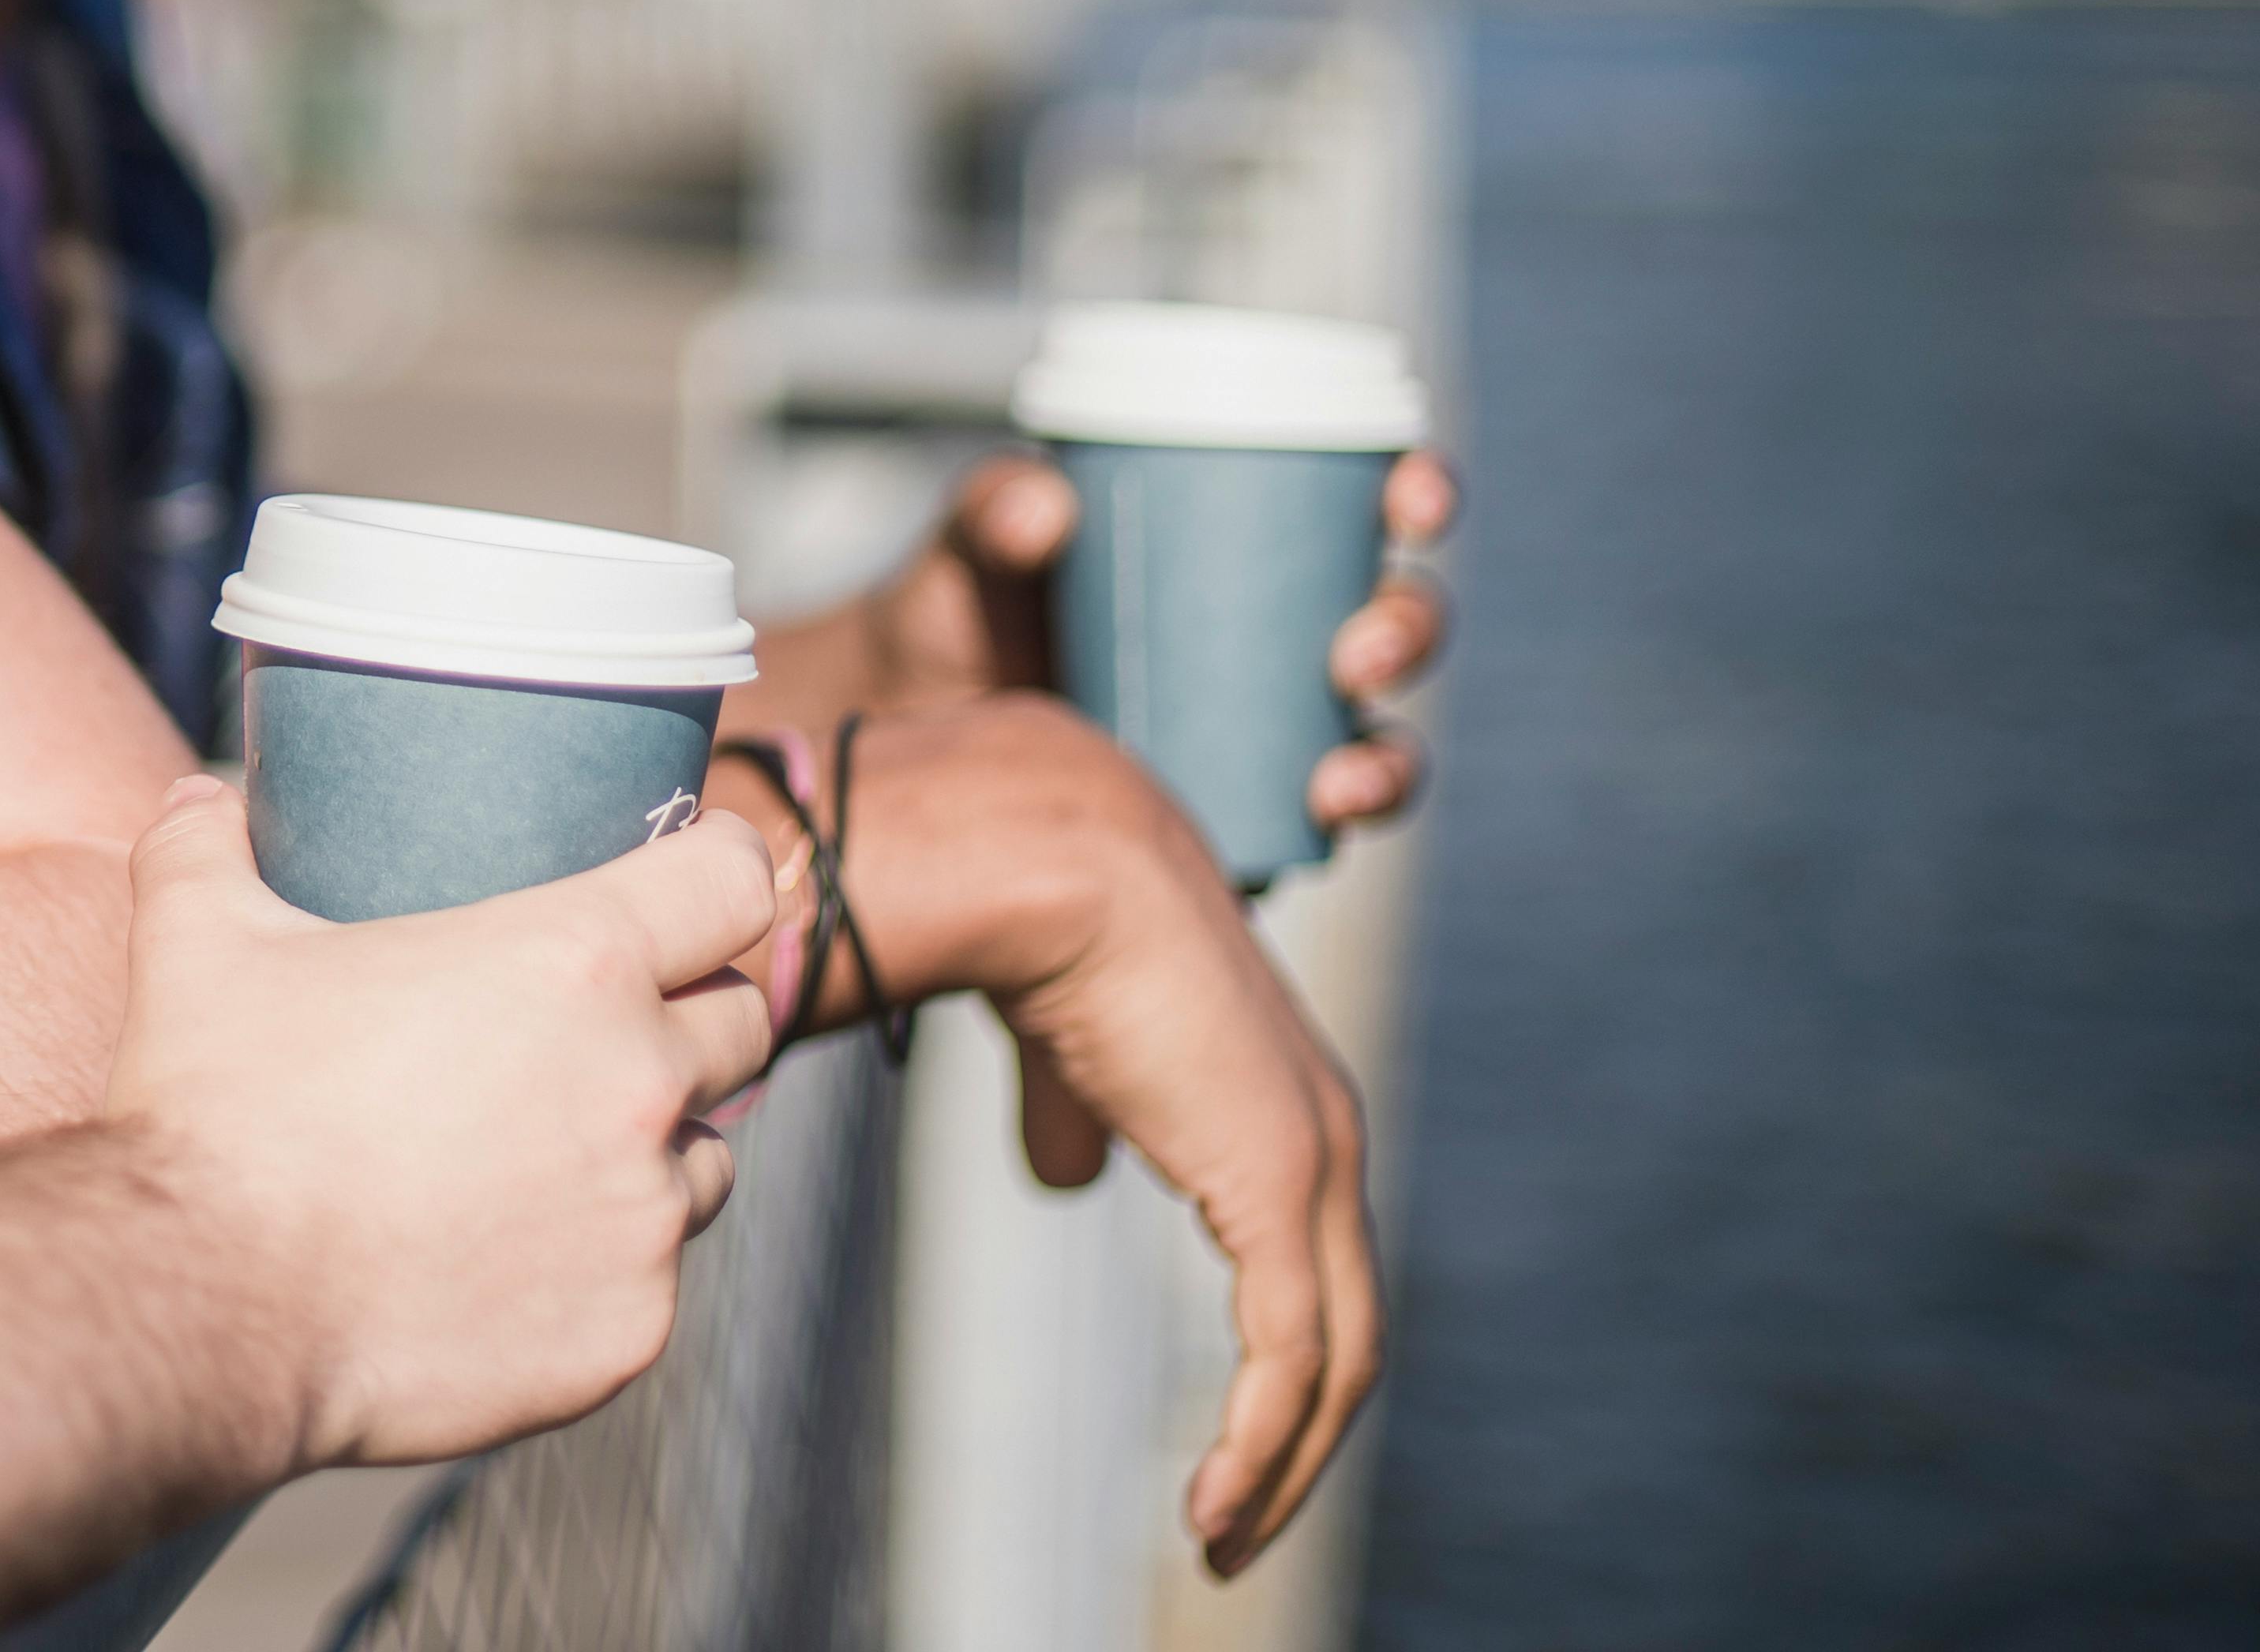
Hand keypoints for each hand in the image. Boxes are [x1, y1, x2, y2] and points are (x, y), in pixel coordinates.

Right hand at [101, 777, 779, 1469]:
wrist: (211, 1308)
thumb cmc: (219, 1106)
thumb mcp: (198, 940)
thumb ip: (204, 848)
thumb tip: (195, 796)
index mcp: (572, 965)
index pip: (735, 882)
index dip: (727, 861)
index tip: (705, 865)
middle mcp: (637, 1085)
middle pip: (739, 1021)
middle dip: (690, 1007)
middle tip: (608, 1017)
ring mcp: (643, 1218)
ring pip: (705, 1157)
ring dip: (657, 1140)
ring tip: (563, 1145)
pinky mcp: (629, 1328)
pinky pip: (647, 1277)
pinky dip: (601, 1262)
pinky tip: (515, 1259)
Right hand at [817, 698, 1380, 1577]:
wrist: (1045, 850)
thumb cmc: (1041, 920)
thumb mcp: (1068, 1042)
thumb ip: (1079, 1110)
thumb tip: (1066, 1179)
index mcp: (1282, 1099)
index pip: (1317, 1265)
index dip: (1284, 1360)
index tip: (1231, 1444)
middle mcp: (1327, 1136)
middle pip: (1348, 1333)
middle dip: (1297, 1443)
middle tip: (1232, 1525)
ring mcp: (1315, 1162)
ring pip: (1334, 1365)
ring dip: (1280, 1469)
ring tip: (1219, 1538)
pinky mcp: (1277, 1188)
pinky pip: (1288, 1361)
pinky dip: (1259, 1450)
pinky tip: (1210, 1507)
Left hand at [834, 449, 1455, 835]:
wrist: (898, 732)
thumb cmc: (952, 611)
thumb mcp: (969, 550)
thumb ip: (991, 513)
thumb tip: (1041, 509)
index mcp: (1241, 543)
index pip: (1362, 504)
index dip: (1417, 493)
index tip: (1409, 502)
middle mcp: (1273, 637)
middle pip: (1395, 623)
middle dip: (1407, 635)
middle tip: (1354, 657)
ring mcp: (1263, 732)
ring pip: (1376, 738)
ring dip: (1388, 760)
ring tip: (1335, 781)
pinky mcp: (1233, 814)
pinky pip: (1313, 831)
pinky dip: (1330, 833)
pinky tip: (1308, 833)